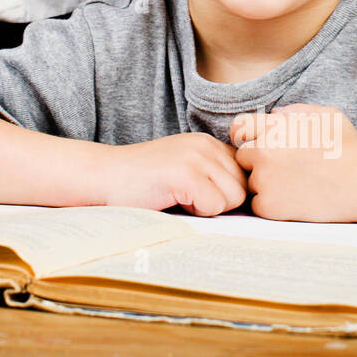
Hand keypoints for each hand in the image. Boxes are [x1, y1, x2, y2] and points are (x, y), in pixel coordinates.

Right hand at [100, 133, 249, 215]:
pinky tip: (171, 199)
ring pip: (233, 199)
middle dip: (219, 203)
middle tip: (186, 198)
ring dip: (207, 209)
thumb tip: (254, 203)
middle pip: (244, 190)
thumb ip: (215, 178)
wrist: (103, 177)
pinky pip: (213, 208)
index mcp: (209, 143)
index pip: (246, 176)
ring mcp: (196, 157)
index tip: (200, 195)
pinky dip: (194, 213)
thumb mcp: (185, 170)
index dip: (227, 194)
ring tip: (178, 198)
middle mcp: (206, 144)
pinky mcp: (186, 174)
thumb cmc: (143, 183)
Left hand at [230, 103, 356, 221]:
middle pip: (242, 157)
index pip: (238, 127)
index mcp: (273, 128)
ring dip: (266, 184)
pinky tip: (294, 200)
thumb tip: (273, 115)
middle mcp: (263, 152)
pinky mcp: (270, 206)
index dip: (247, 137)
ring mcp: (265, 180)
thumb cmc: (349, 147)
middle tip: (284, 169)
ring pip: (251, 182)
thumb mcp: (325, 115)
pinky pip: (258, 204)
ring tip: (296, 185)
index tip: (257, 144)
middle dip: (258, 162)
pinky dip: (272, 205)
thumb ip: (295, 112)